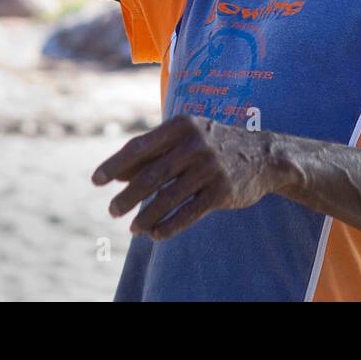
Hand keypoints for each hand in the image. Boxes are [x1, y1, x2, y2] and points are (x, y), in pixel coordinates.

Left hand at [92, 115, 289, 240]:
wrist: (264, 155)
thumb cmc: (213, 145)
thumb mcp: (185, 139)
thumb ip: (153, 153)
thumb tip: (116, 174)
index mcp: (181, 125)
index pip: (139, 146)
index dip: (115, 165)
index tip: (96, 180)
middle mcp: (195, 144)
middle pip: (151, 175)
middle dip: (127, 196)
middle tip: (111, 211)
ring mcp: (210, 167)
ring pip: (168, 198)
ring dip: (145, 216)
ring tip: (132, 228)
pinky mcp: (222, 191)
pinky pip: (189, 213)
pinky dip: (169, 226)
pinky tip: (155, 234)